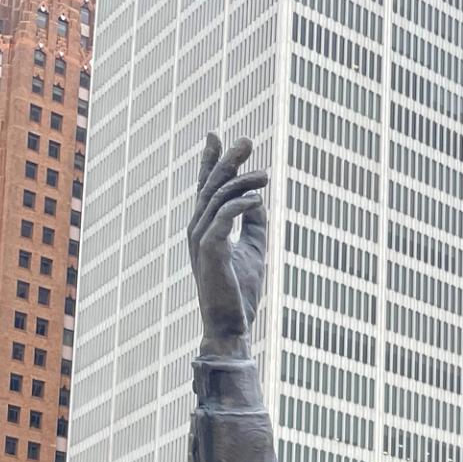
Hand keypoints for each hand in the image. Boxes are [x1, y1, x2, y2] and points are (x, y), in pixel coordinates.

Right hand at [188, 134, 268, 355]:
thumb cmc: (239, 291)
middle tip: (247, 140)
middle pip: (211, 186)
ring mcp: (200, 240)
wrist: (230, 325)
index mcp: (204, 226)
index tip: (217, 136)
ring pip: (218, 200)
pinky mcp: (210, 252)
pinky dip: (240, 206)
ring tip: (265, 175)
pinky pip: (223, 220)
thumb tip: (259, 199)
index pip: (206, 187)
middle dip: (228, 160)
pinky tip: (257, 199)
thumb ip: (253, 224)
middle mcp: (197, 228)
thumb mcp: (252, 250)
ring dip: (243, 183)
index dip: (210, 160)